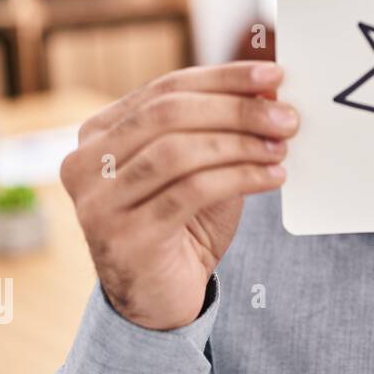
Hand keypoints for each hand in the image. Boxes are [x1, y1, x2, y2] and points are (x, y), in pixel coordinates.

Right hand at [59, 61, 298, 329]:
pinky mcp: (125, 237)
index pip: (166, 88)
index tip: (274, 75)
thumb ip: (219, 127)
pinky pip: (191, 192)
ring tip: (281, 148)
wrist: (158, 299)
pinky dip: (240, 177)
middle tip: (287, 117)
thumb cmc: (182, 223)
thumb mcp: (199, 166)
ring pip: (178, 151)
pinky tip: (273, 177)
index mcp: (99, 133)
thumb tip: (269, 87)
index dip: (224, 77)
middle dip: (237, 109)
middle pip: (169, 114)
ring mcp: (98, 202)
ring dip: (241, 144)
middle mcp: (85, 163)